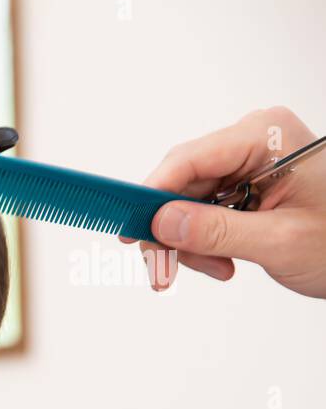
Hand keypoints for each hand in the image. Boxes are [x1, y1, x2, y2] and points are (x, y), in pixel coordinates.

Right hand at [119, 107, 325, 298]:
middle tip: (162, 271)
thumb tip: (161, 221)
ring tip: (217, 270)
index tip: (128, 228)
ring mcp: (247, 163)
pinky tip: (224, 262)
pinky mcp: (243, 184)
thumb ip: (216, 231)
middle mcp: (252, 142)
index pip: (188, 159)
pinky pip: (202, 212)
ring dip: (189, 243)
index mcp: (266, 136)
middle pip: (180, 184)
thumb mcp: (280, 241)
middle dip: (171, 231)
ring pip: (186, 203)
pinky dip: (203, 243)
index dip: (151, 195)